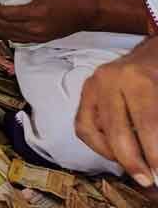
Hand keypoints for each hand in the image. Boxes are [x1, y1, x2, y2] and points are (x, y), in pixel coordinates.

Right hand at [76, 37, 157, 187]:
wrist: (152, 52)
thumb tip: (157, 164)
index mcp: (138, 79)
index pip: (147, 124)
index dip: (155, 155)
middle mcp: (110, 80)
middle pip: (117, 132)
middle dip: (134, 163)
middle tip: (148, 182)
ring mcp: (92, 85)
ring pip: (95, 132)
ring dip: (115, 156)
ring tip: (135, 168)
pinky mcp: (84, 92)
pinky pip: (84, 127)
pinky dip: (98, 145)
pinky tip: (115, 153)